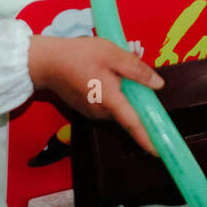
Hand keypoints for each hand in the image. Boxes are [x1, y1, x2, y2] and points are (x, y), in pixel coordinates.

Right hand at [27, 34, 163, 155]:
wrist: (46, 61)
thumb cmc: (78, 55)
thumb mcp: (113, 54)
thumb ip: (137, 70)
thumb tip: (158, 84)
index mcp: (110, 100)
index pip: (133, 123)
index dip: (147, 138)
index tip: (160, 151)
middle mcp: (100, 112)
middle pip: (128, 113)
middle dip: (138, 100)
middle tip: (136, 76)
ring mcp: (92, 112)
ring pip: (118, 108)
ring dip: (124, 95)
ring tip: (115, 70)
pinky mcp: (86, 109)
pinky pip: (107, 105)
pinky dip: (113, 94)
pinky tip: (104, 75)